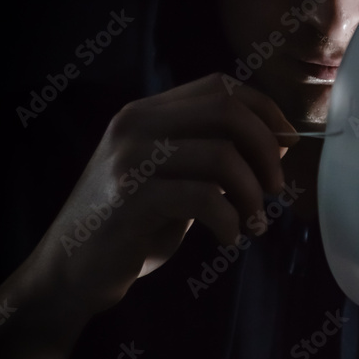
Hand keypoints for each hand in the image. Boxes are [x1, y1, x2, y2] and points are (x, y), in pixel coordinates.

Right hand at [20, 73, 297, 320]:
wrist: (70, 272)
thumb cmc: (130, 228)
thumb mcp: (170, 181)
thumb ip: (209, 157)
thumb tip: (275, 144)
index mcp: (146, 114)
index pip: (219, 86)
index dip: (264, 110)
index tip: (288, 143)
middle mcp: (135, 126)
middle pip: (226, 111)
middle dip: (266, 150)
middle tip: (277, 188)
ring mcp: (130, 160)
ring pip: (222, 156)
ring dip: (253, 195)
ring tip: (254, 223)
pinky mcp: (131, 200)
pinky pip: (205, 197)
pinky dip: (231, 221)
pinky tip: (229, 239)